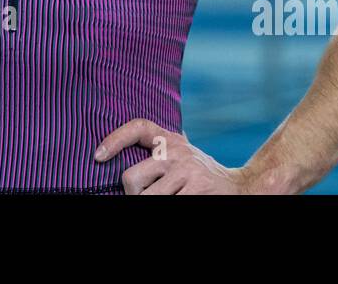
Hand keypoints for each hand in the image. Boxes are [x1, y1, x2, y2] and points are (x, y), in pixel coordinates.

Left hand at [95, 118, 257, 194]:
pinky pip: (168, 205)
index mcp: (170, 139)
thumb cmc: (198, 176)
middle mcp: (177, 151)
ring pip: (147, 198)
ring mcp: (187, 170)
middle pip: (131, 177)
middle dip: (132, 195)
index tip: (98, 155)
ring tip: (166, 199)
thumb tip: (113, 156)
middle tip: (144, 196)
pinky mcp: (197, 188)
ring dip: (149, 203)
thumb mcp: (179, 157)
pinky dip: (168, 210)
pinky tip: (180, 202)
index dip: (115, 139)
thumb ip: (156, 153)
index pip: (138, 127)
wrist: (240, 187)